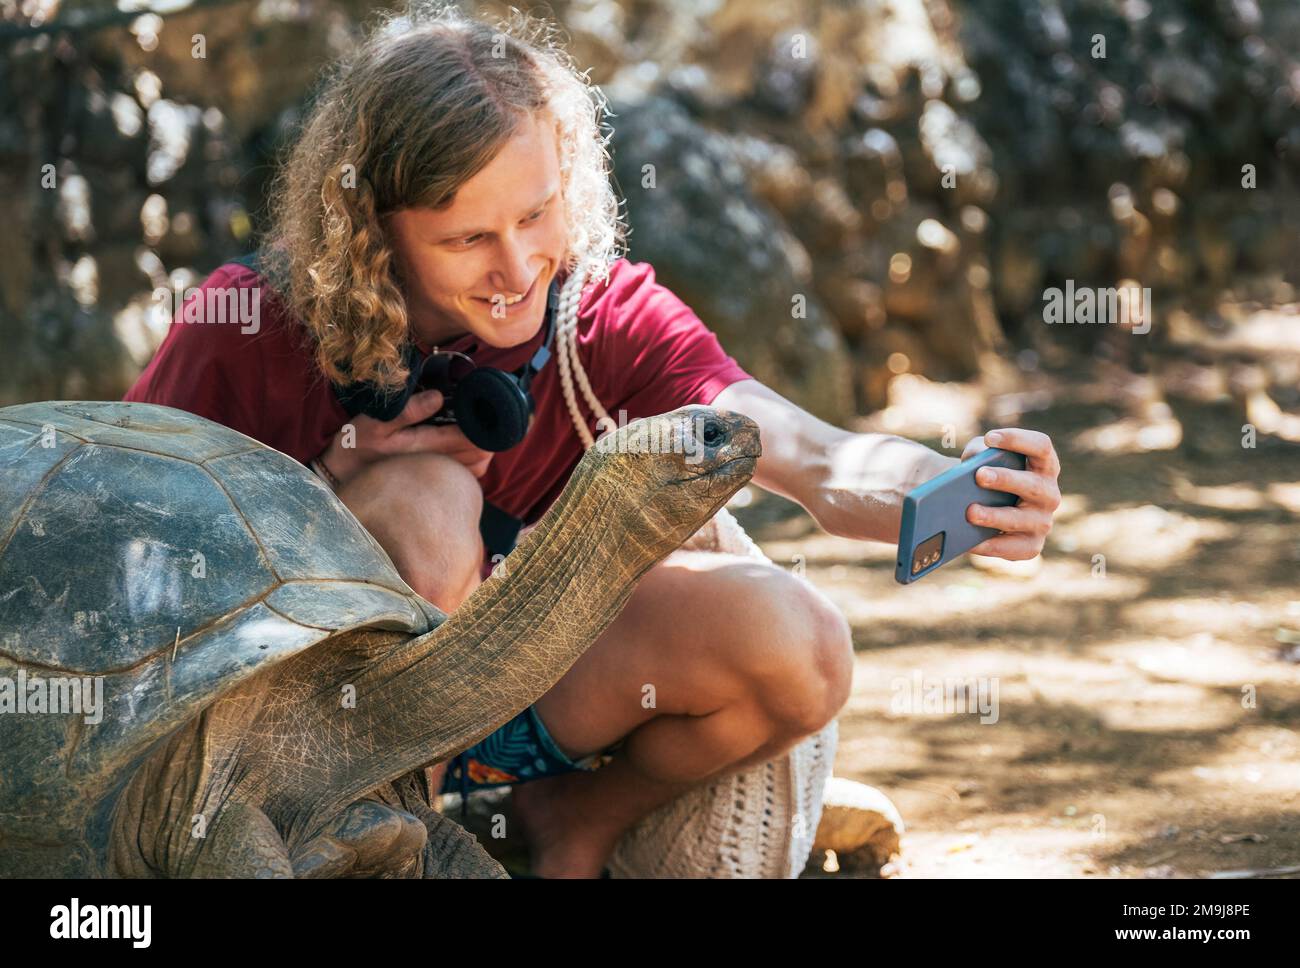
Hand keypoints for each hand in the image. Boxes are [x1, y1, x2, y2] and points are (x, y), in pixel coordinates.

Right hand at [319, 389, 493, 485]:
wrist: (344, 476)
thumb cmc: (358, 445)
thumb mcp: (377, 421)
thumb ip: (409, 410)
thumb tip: (438, 397)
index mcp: (425, 447)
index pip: (470, 438)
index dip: (484, 423)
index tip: (486, 406)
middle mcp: (435, 464)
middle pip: (479, 454)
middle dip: (487, 434)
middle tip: (486, 414)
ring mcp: (435, 475)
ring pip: (475, 467)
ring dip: (482, 448)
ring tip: (480, 428)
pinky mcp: (432, 480)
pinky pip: (464, 474)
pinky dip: (472, 461)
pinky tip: (467, 446)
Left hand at [959, 428, 1060, 560]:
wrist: (979, 507)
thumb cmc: (984, 476)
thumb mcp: (981, 459)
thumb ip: (977, 453)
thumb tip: (970, 465)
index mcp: (1044, 465)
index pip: (1041, 446)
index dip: (1018, 440)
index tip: (990, 438)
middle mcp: (1049, 493)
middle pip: (1033, 484)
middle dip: (1006, 479)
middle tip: (979, 475)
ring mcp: (1043, 521)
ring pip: (1023, 519)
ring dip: (996, 515)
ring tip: (970, 512)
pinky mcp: (1032, 546)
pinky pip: (1014, 548)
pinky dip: (991, 545)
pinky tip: (970, 542)